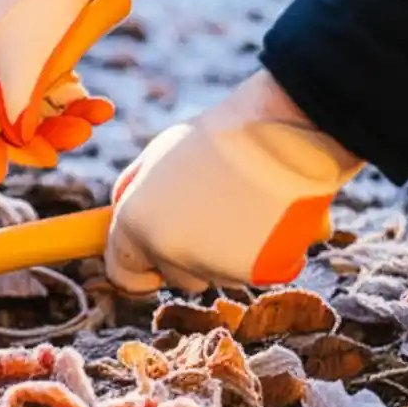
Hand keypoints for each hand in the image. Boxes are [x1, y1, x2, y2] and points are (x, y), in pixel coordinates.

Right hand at [0, 0, 156, 183]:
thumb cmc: (42, 3)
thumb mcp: (25, 61)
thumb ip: (16, 107)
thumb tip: (15, 142)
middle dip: (28, 140)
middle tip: (55, 156)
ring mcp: (15, 60)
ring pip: (31, 111)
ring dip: (61, 124)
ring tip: (91, 124)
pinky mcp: (45, 56)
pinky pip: (56, 94)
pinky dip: (78, 104)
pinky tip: (101, 108)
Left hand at [105, 70, 364, 293]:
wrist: (282, 130)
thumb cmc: (217, 138)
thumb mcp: (156, 161)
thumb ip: (137, 200)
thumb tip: (125, 225)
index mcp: (135, 223)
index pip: (124, 275)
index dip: (140, 268)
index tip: (154, 260)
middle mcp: (169, 252)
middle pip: (175, 276)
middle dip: (189, 256)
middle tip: (212, 215)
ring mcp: (215, 265)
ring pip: (216, 274)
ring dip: (226, 252)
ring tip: (244, 204)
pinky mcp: (260, 273)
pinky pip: (255, 270)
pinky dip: (263, 251)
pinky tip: (270, 215)